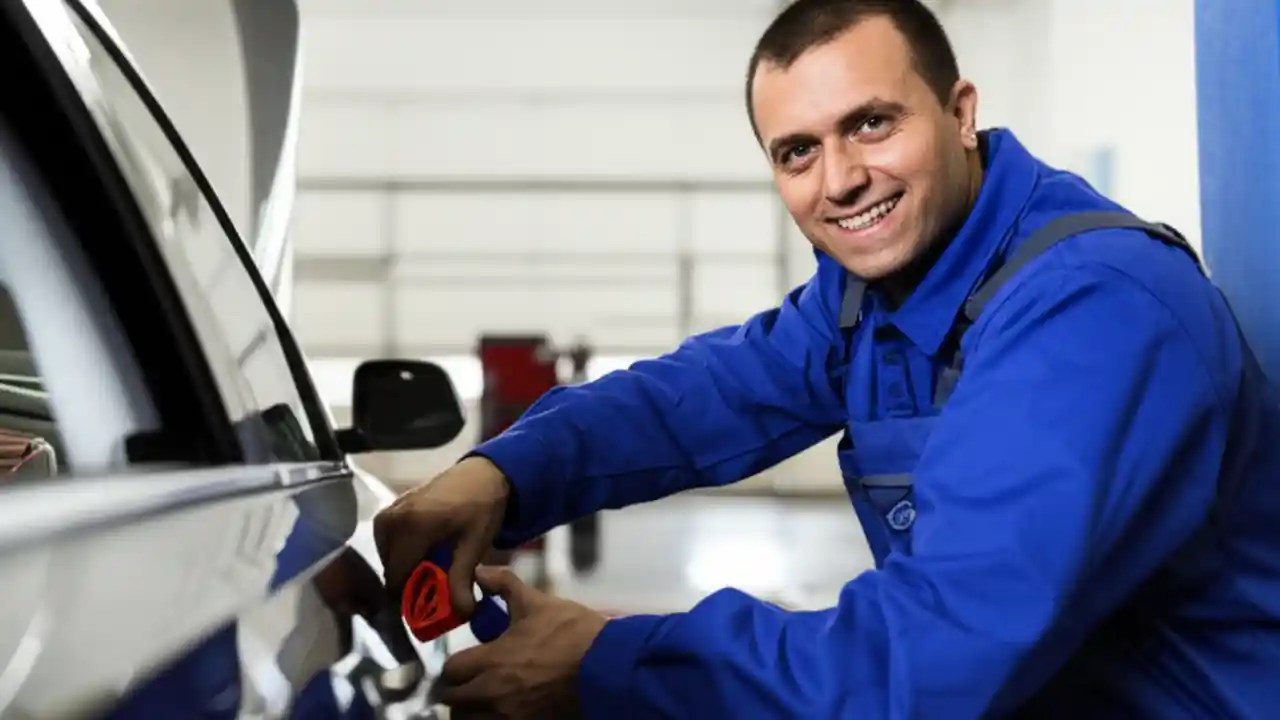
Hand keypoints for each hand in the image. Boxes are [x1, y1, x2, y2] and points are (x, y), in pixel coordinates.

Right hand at [373, 456, 509, 617]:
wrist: (483, 475)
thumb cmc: (481, 509)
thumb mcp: (474, 546)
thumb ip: (462, 581)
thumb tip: (463, 614)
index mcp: (411, 527)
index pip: (396, 577)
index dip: (409, 597)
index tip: (427, 606)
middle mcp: (392, 519)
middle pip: (391, 568)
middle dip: (409, 582)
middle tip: (434, 586)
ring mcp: (389, 511)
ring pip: (388, 556)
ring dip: (406, 567)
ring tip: (432, 568)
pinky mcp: (391, 508)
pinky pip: (388, 541)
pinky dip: (403, 551)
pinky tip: (425, 552)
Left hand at [436, 567, 607, 718]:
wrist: (608, 664)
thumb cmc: (571, 632)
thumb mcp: (536, 602)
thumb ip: (503, 584)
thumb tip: (480, 570)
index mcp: (491, 661)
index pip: (450, 671)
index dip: (455, 666)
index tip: (465, 661)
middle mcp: (493, 693)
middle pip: (454, 702)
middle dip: (459, 690)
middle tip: (470, 681)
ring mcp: (510, 716)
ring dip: (472, 710)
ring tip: (483, 699)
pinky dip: (492, 719)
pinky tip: (504, 708)